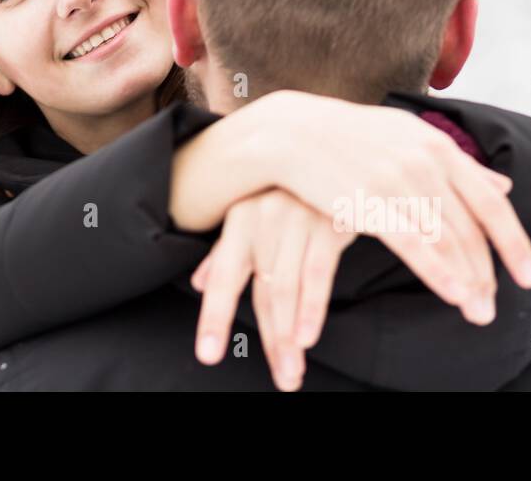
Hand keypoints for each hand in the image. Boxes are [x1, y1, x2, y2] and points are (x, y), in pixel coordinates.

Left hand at [190, 188, 356, 390]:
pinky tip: (308, 337)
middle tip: (282, 381)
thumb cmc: (289, 192)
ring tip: (293, 373)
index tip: (208, 355)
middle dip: (270, 342)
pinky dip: (312, 308)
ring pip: (287, 289)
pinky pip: (318, 272)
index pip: (222, 278)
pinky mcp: (330, 221)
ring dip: (290, 337)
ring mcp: (298, 219)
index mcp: (240, 220)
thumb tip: (197, 283)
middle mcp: (263, 219)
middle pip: (262, 292)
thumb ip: (227, 251)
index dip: (213, 317)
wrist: (333, 148)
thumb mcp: (253, 216)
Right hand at [254, 90, 530, 324]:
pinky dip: (438, 272)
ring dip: (467, 280)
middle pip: (470, 228)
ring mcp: (396, 180)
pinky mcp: (367, 201)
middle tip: (495, 307)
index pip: (490, 201)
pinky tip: (453, 295)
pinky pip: (412, 244)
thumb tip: (503, 185)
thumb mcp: (408, 138)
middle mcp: (423, 161)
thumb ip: (455, 163)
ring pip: (446, 240)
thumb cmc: (348, 137)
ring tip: (478, 312)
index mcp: (436, 146)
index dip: (514, 241)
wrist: (289, 131)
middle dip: (489, 272)